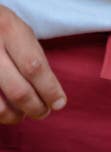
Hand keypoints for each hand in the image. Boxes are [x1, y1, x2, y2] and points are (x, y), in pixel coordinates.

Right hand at [0, 6, 65, 123]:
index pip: (34, 68)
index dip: (50, 91)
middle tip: (42, 111)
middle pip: (18, 91)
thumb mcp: (21, 33)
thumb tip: (55, 100)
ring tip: (22, 112)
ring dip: (15, 116)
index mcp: (8, 30)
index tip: (58, 103)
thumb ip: (37, 63)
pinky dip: (0, 114)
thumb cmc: (1, 31)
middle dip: (36, 108)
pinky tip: (5, 108)